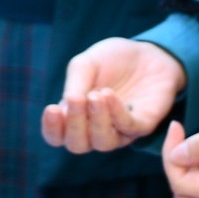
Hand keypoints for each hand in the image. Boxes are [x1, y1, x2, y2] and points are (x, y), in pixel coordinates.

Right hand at [41, 38, 185, 152]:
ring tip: (96, 95)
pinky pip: (128, 128)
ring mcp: (120, 130)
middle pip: (78, 145)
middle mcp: (95, 128)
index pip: (57, 136)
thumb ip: (75, 83)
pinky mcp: (143, 125)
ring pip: (102, 142)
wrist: (147, 52)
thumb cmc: (112, 59)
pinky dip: (116, 114)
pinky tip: (109, 94)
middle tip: (76, 99)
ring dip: (96, 121)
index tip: (52, 109)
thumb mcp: (86, 64)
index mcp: (76, 115)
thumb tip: (66, 104)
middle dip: (74, 125)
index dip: (51, 129)